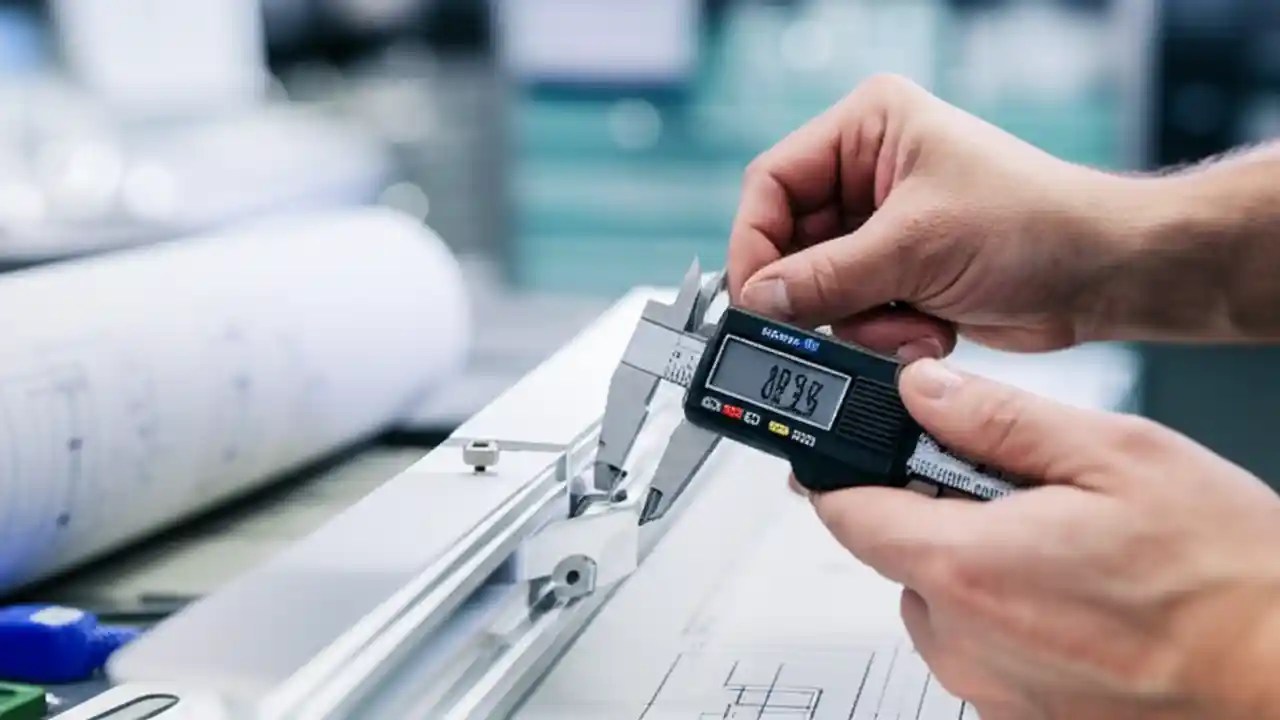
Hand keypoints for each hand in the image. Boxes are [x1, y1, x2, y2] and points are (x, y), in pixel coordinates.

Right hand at [727, 74, 1154, 355]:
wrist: (1105, 276)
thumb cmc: (1038, 224)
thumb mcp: (917, 246)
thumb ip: (827, 277)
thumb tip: (758, 301)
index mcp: (868, 128)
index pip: (773, 183)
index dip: (756, 243)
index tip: (754, 297)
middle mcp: (868, 173)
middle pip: (791, 242)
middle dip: (816, 293)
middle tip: (818, 329)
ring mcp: (882, 227)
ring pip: (819, 287)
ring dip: (857, 320)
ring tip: (905, 325)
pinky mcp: (899, 274)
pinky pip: (853, 313)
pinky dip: (881, 334)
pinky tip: (926, 331)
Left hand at [813, 359, 1279, 719]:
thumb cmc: (1227, 577)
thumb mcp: (1117, 455)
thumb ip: (999, 419)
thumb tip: (923, 392)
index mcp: (970, 566)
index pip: (847, 513)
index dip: (845, 471)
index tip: (855, 447)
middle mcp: (966, 641)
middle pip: (900, 558)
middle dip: (941, 516)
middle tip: (1021, 495)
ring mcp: (993, 691)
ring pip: (943, 606)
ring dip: (981, 570)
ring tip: (1068, 553)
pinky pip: (986, 653)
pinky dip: (1014, 619)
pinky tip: (1083, 601)